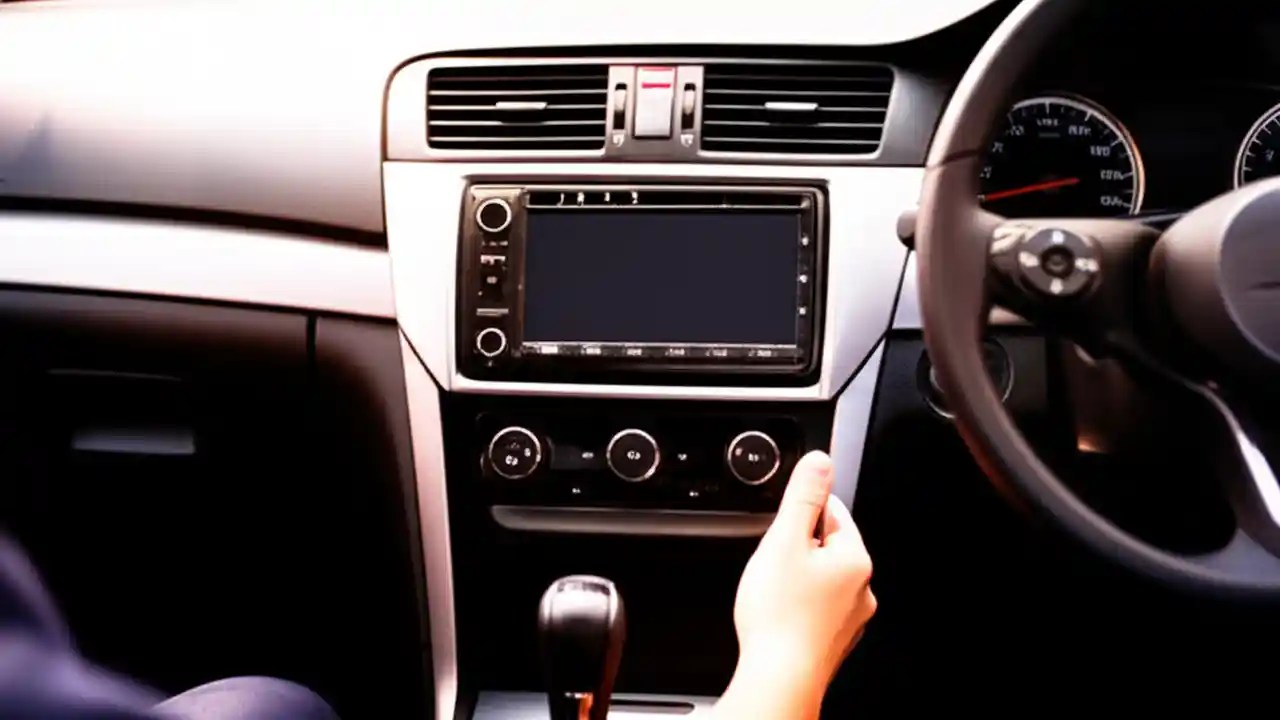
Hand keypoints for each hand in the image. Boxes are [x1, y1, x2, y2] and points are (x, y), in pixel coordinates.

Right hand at [715, 451, 875, 719]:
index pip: (833, 512)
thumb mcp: (785, 540)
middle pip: (827, 546)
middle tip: (771, 561)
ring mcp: (850, 617)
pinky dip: (797, 605)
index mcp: (855, 558)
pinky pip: (816, 608)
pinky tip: (778, 613)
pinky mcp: (833, 639)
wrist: (778, 676)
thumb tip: (820, 462)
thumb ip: (802, 497)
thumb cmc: (779, 615)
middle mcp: (861, 588)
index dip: (801, 514)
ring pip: (821, 579)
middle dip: (797, 547)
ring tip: (772, 589)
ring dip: (797, 577)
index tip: (781, 525)